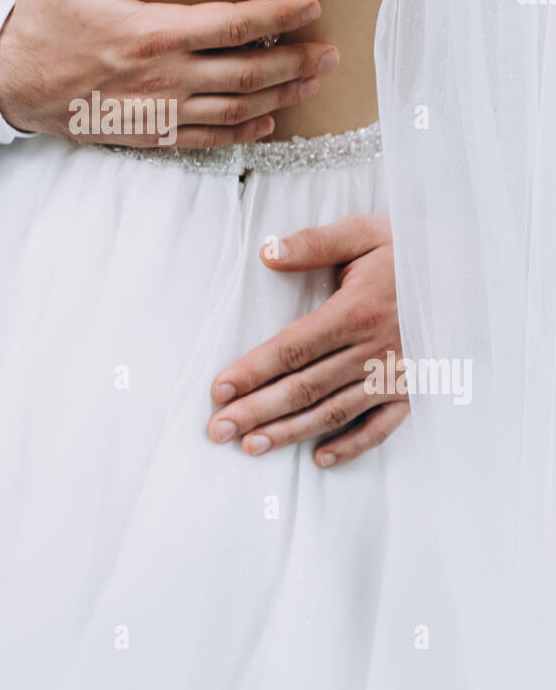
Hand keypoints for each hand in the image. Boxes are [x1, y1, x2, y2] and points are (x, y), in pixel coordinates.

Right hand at [0, 0, 338, 146]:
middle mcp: (164, 77)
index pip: (233, 24)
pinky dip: (242, 133)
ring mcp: (159, 111)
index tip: (311, 6)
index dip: (278, 17)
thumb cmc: (41, 22)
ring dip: (280, 97)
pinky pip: (207, 140)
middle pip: (247, 73)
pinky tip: (266, 123)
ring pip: (235, 109)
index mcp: (153, 32)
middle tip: (332, 53)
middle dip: (296, 62)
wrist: (8, 82)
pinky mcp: (149, 135)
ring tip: (312, 84)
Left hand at [208, 212, 406, 465]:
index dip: (252, 371)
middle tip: (218, 430)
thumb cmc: (411, 249)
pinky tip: (319, 457)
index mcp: (354, 312)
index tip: (219, 389)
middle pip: (304, 387)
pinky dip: (351, 445)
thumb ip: (314, 243)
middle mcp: (372, 350)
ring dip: (290, 432)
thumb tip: (268, 252)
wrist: (471, 270)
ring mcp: (393, 375)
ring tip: (252, 446)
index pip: (291, 350)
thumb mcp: (364, 232)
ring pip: (333, 411)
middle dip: (257, 411)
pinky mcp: (413, 389)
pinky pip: (380, 426)